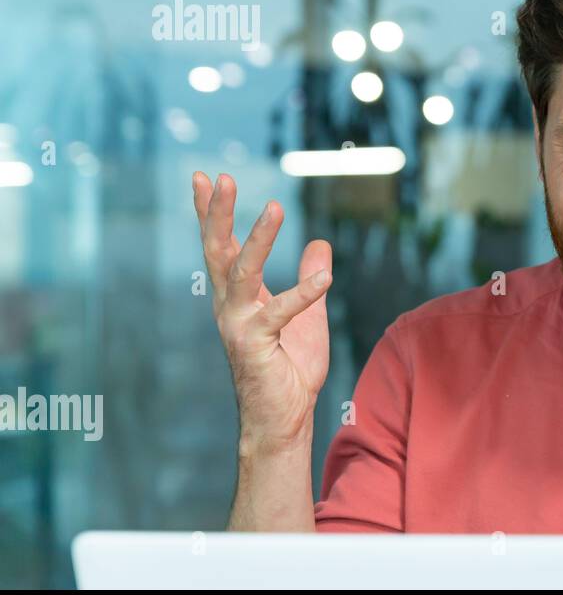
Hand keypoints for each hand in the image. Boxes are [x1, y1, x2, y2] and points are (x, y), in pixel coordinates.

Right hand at [193, 172, 332, 451]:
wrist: (284, 417)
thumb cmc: (290, 368)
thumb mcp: (308, 314)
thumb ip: (309, 279)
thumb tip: (321, 244)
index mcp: (239, 296)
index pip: (222, 246)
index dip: (213, 212)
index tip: (205, 177)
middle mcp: (230, 306)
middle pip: (218, 251)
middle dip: (218, 214)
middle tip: (221, 177)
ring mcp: (238, 325)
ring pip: (242, 273)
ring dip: (257, 239)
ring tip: (274, 207)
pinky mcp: (255, 346)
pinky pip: (280, 313)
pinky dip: (303, 294)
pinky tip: (324, 276)